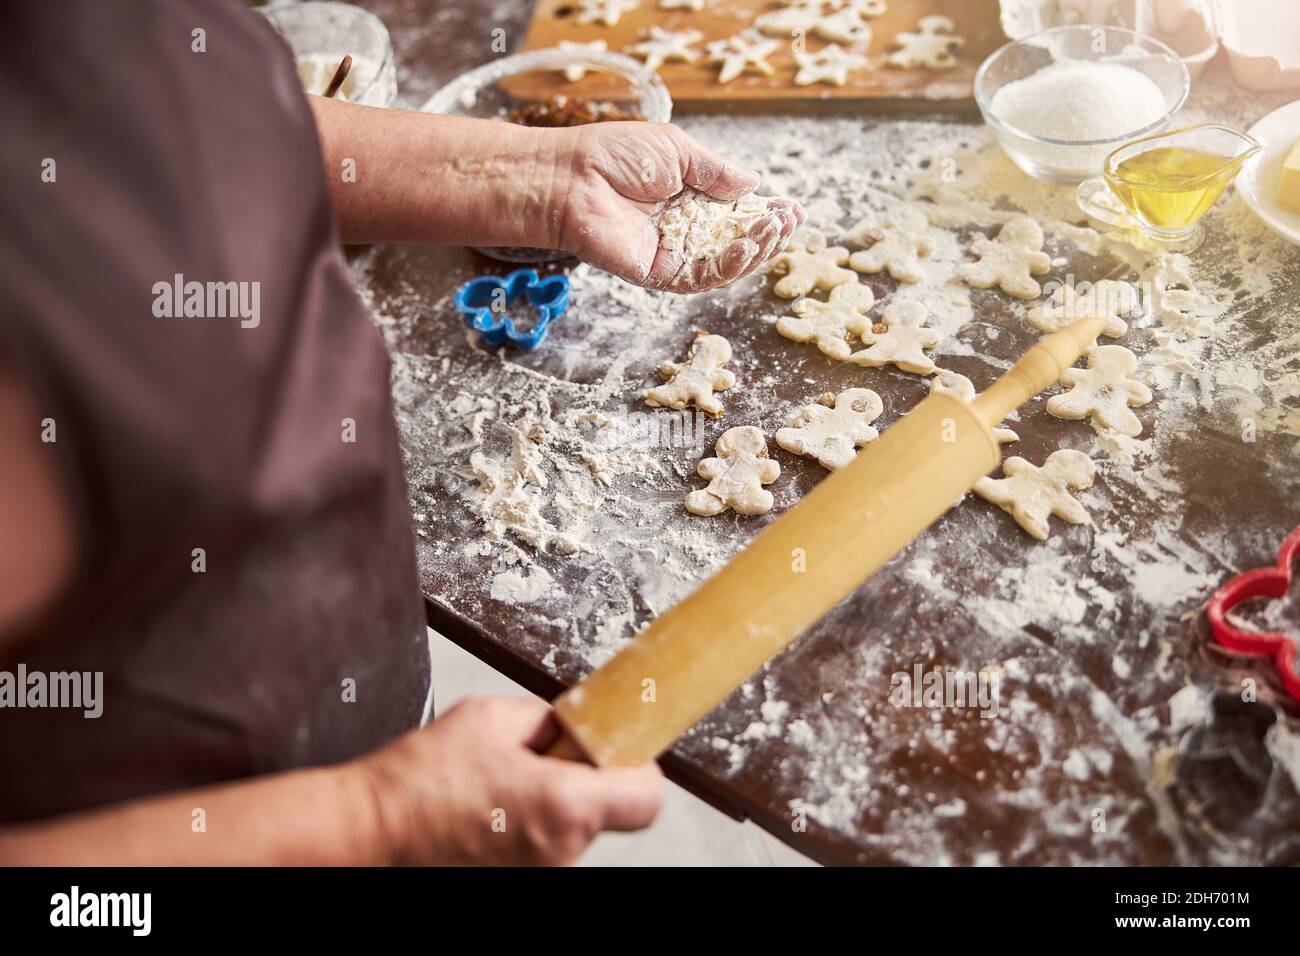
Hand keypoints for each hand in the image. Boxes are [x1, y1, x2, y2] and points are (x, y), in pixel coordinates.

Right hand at [358, 697, 662, 865]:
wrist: (371, 830)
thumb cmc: (421, 778)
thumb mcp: (490, 717)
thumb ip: (547, 719)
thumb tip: (572, 726)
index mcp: (564, 803)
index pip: (648, 796)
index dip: (637, 765)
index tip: (618, 746)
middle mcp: (562, 848)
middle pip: (608, 809)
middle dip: (585, 778)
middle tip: (544, 757)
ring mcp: (542, 872)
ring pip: (573, 826)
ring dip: (553, 801)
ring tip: (501, 784)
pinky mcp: (521, 881)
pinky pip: (545, 843)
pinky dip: (529, 822)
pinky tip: (490, 807)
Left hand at [544, 122, 804, 293]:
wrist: (573, 178)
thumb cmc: (615, 156)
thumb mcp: (677, 150)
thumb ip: (716, 171)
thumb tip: (754, 184)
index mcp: (689, 197)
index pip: (737, 211)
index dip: (766, 212)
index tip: (792, 209)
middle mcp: (683, 228)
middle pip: (737, 240)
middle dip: (768, 233)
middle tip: (789, 220)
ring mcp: (672, 253)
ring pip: (725, 264)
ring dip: (755, 249)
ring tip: (773, 230)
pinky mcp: (659, 274)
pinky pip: (701, 278)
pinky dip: (727, 266)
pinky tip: (746, 247)